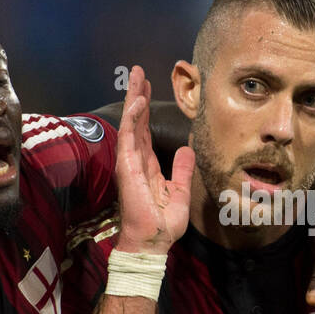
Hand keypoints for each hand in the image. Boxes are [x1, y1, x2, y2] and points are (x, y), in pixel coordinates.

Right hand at [115, 66, 194, 254]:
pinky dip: (133, 117)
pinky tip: (138, 100)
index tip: (148, 87)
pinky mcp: (127, 167)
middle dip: (138, 95)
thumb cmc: (163, 224)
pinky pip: (129, 137)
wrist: (153, 242)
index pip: (145, 131)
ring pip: (131, 123)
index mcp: (147, 166)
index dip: (147, 109)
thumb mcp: (180, 191)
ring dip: (134, 98)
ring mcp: (129, 162)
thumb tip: (187, 148)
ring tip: (137, 76)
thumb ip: (182, 169)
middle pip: (137, 121)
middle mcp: (136, 160)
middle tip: (139, 71)